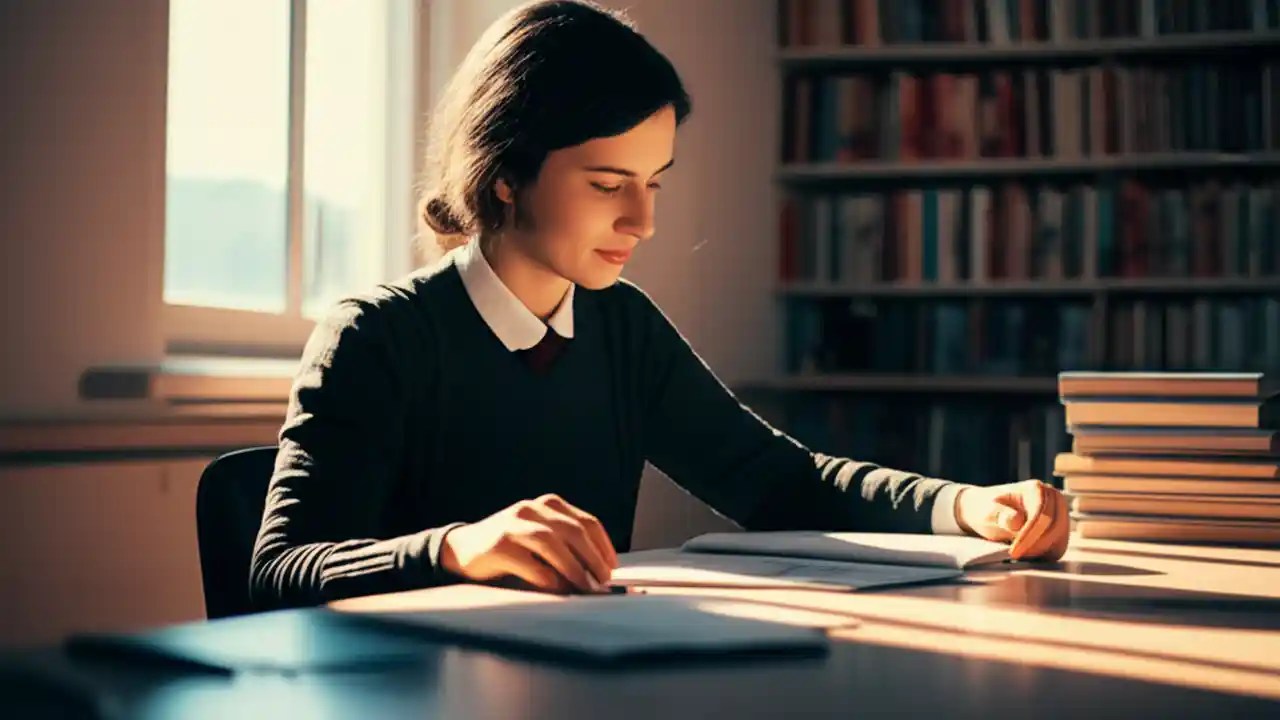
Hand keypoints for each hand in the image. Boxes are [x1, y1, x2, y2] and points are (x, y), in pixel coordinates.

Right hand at [439, 493, 618, 593]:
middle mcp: (532, 510)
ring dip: (574, 569)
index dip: (604, 547)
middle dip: (594, 559)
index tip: (614, 570)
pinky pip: (530, 563)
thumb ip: (567, 549)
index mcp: (548, 505)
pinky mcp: (499, 545)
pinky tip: (558, 591)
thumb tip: (599, 575)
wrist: (461, 549)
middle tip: (605, 583)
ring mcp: (514, 524)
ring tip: (586, 589)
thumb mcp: (540, 540)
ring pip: (553, 544)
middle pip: (574, 531)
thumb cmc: (510, 549)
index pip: (587, 522)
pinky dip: (548, 579)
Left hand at [954, 479, 1069, 560]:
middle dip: (1034, 546)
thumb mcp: (988, 512)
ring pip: (1059, 541)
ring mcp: (1060, 515)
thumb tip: (1017, 520)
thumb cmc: (989, 510)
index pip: (1041, 515)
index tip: (1013, 551)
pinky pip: (1058, 549)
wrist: (990, 513)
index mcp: (1036, 488)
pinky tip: (1025, 553)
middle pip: (1055, 528)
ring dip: (1039, 551)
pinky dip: (1043, 555)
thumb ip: (1002, 514)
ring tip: (1017, 553)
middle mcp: (1054, 498)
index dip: (1028, 536)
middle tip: (1014, 556)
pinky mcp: (1060, 531)